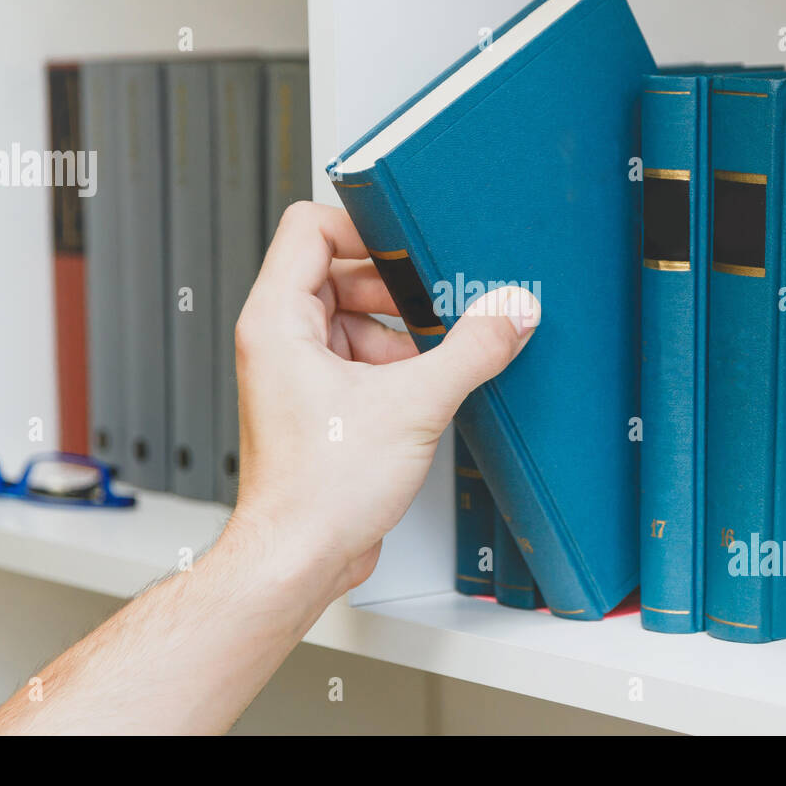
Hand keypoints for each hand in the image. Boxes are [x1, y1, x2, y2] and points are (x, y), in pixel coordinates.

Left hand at [223, 201, 539, 604]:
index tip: (408, 247)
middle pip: (338, 273)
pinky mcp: (316, 406)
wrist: (299, 558)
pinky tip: (426, 390)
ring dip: (399, 333)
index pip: (309, 228)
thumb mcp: (414, 405)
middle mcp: (278, 340)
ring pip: (352, 320)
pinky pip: (357, 360)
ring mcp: (294, 373)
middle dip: (394, 289)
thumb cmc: (316, 492)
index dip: (363, 228)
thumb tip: (509, 314)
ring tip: (438, 354)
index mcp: (277, 320)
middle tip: (438, 302)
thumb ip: (472, 350)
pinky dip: (394, 367)